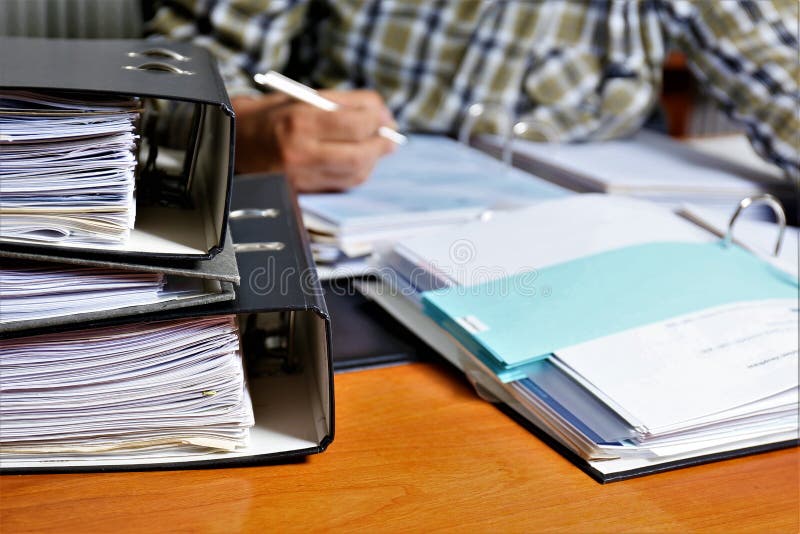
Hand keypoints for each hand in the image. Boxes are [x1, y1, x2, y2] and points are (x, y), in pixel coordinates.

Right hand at [232, 90, 396, 191]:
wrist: (238, 141)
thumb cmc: (273, 115)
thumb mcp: (304, 97)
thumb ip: (344, 103)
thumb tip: (381, 114)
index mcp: (300, 122)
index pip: (355, 124)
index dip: (377, 119)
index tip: (383, 115)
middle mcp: (301, 152)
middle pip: (360, 154)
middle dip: (381, 144)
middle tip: (389, 135)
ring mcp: (303, 176)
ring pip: (355, 173)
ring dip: (372, 159)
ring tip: (375, 145)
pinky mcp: (304, 191)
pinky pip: (343, 184)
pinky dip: (358, 171)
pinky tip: (358, 159)